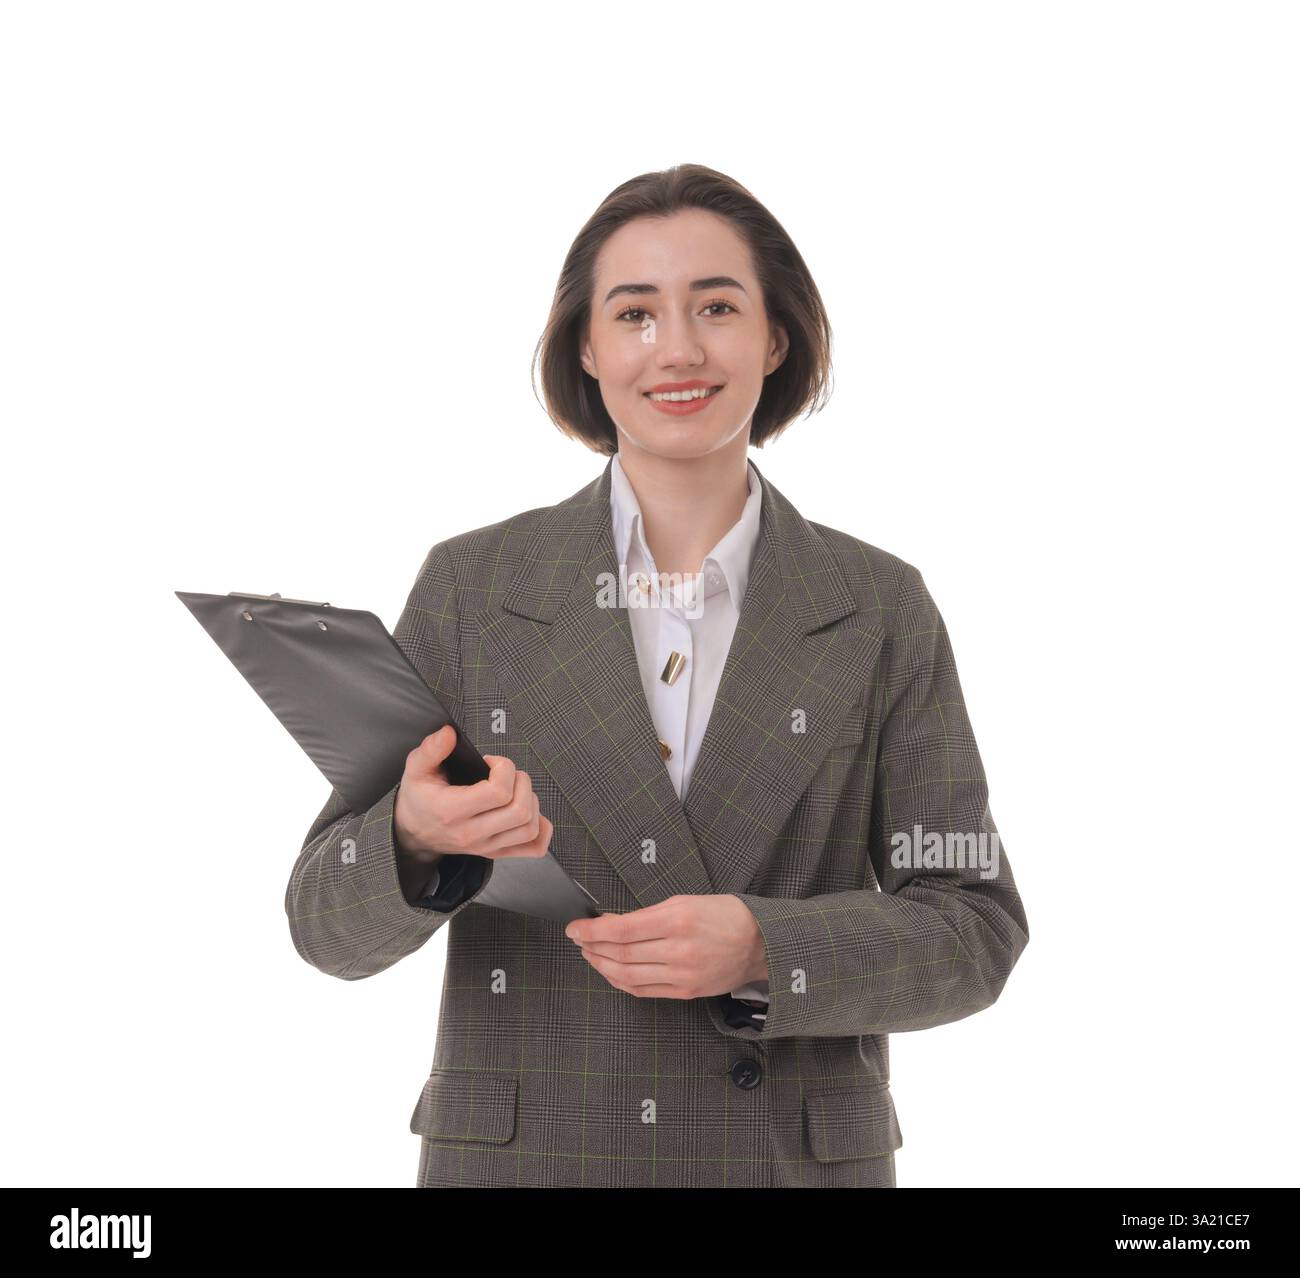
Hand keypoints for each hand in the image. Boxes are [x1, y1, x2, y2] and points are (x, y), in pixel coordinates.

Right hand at [393, 724, 552, 866]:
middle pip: (520, 811)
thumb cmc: (418, 799)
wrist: (412, 834)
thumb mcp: (415, 770)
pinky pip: (534, 848)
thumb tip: (449, 732)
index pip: (499, 792)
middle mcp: (471, 833)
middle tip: (508, 774)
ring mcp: (485, 847)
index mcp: (452, 811)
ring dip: (531, 802)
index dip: (504, 768)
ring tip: (515, 790)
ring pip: (529, 828)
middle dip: (522, 782)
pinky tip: (530, 813)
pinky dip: (541, 829)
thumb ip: (431, 749)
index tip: (492, 762)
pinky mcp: (495, 852)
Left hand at [564, 895, 766, 999]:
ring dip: (601, 965)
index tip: (575, 927)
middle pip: (620, 954)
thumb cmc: (724, 915)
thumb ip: (647, 914)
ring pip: (627, 976)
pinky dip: (620, 981)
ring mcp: (682, 976)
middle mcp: (679, 951)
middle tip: (578, 939)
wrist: (759, 943)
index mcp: (678, 920)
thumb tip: (611, 923)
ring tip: (590, 954)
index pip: (622, 929)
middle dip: (591, 947)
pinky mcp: (685, 992)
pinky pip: (643, 990)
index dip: (592, 930)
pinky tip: (610, 970)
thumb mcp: (685, 901)